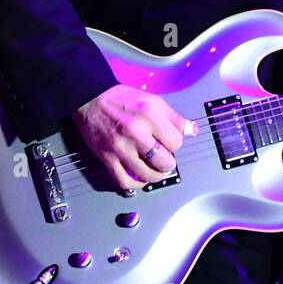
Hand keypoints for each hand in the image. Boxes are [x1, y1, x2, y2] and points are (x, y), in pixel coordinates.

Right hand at [73, 84, 197, 191]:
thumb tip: (193, 130)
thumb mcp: (152, 100)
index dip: (175, 144)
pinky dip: (136, 184)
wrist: (89, 99)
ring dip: (156, 175)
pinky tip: (140, 178)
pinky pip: (125, 181)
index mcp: (149, 115)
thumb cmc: (120, 98)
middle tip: (165, 159)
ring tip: (156, 170)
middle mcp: (135, 132)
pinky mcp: (107, 158)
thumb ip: (174, 117)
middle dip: (168, 162)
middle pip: (165, 162)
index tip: (169, 143)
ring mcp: (120, 148)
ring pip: (148, 175)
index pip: (176, 142)